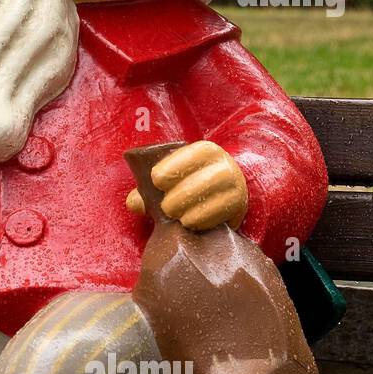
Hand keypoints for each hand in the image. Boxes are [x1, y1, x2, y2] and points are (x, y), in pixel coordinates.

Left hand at [125, 140, 247, 230]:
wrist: (228, 192)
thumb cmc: (191, 183)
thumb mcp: (172, 180)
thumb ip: (148, 190)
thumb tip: (133, 203)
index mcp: (204, 151)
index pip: (187, 156)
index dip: (168, 170)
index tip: (157, 182)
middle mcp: (223, 164)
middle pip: (196, 183)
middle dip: (176, 199)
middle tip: (167, 208)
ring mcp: (235, 184)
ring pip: (209, 198)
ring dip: (187, 211)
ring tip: (178, 217)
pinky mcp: (239, 204)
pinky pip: (218, 214)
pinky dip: (201, 220)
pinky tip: (191, 223)